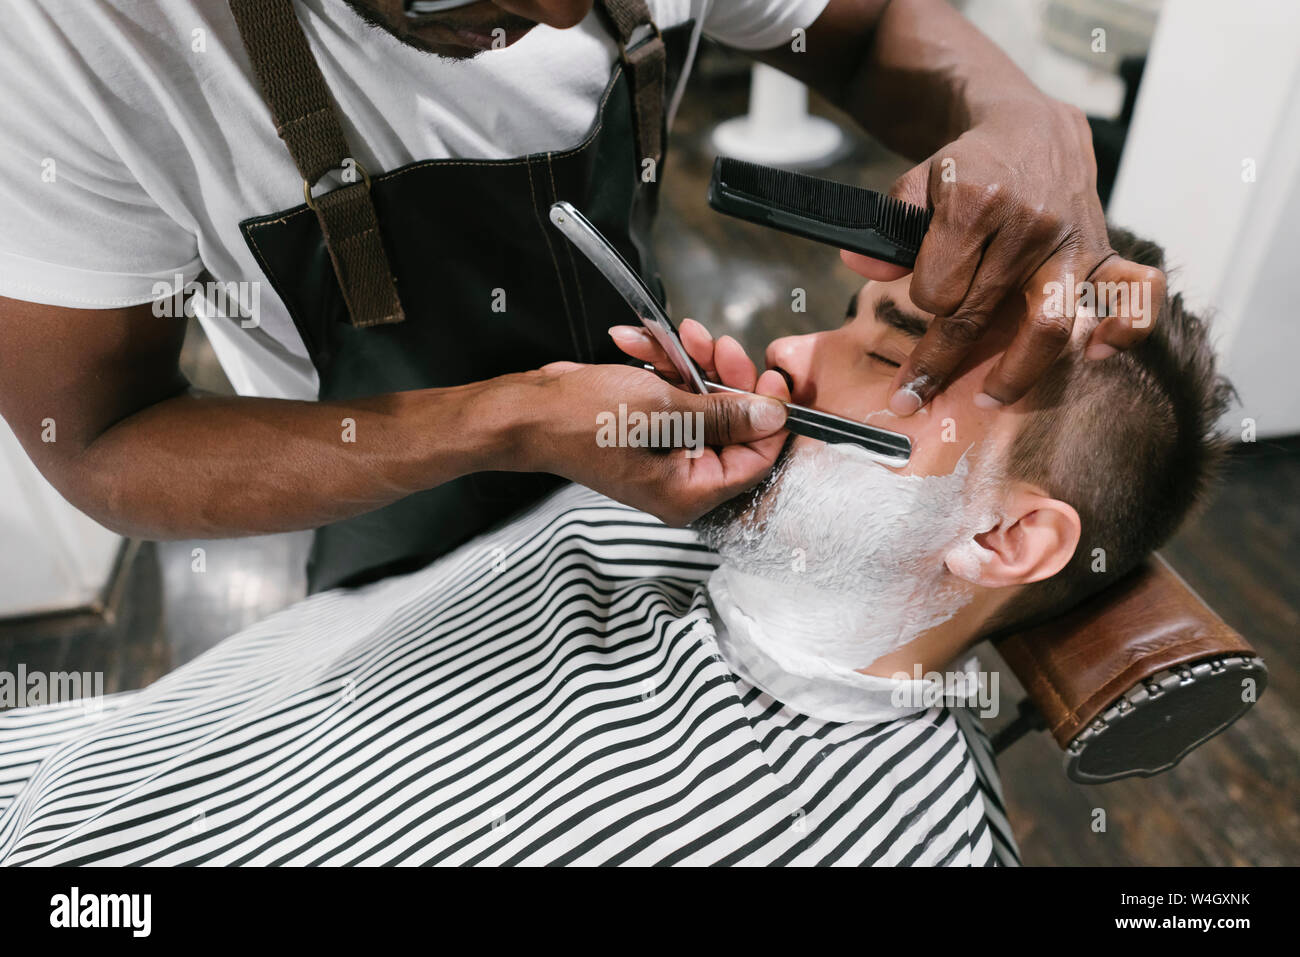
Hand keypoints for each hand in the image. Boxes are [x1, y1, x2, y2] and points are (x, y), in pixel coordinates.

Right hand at [520, 322, 789, 525]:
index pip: (756, 460)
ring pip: (704, 402)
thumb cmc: (580, 419)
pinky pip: (674, 396)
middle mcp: (680, 481)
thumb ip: (725, 414)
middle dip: (723, 376)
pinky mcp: (649, 431)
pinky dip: (663, 366)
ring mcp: (664, 455)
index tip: (769, 377)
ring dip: (689, 363)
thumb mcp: (664, 409)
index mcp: (689, 493)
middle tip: (714, 344)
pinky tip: (639, 344)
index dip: (767, 417)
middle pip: (732, 427)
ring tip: (671, 338)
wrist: (528, 410)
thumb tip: (772, 416)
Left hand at [843, 100, 1164, 413]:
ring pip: (1047, 324)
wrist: (1029, 126)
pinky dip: (1126, 327)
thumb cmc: (969, 166)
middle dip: (937, 364)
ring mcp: (1070, 241)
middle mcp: (1027, 224)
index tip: (925, 294)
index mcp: (975, 203)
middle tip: (909, 400)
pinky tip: (1098, 352)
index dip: (923, 298)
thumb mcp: (917, 184)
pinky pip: (1136, 293)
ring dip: (1016, 372)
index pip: (936, 288)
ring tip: (989, 399)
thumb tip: (860, 266)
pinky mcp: (1104, 250)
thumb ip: (888, 227)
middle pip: (977, 315)